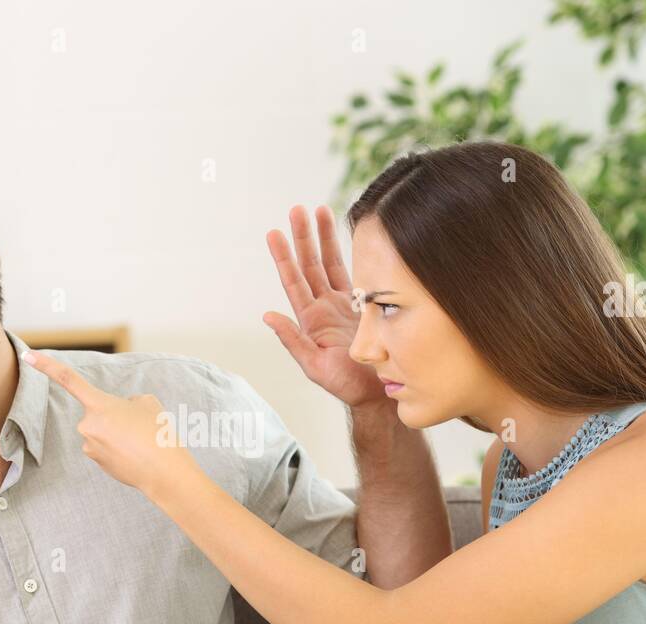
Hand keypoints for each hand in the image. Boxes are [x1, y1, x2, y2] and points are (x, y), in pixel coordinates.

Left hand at [22, 350, 200, 498]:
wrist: (164, 472)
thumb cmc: (158, 434)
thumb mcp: (147, 403)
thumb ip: (127, 401)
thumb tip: (119, 412)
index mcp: (99, 404)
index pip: (68, 379)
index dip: (46, 365)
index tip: (27, 355)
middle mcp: (88, 425)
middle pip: (98, 412)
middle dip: (115, 416)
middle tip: (139, 427)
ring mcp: (90, 446)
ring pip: (103, 431)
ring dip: (119, 434)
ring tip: (140, 442)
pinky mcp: (97, 462)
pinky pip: (106, 447)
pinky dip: (119, 448)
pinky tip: (135, 454)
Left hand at [264, 205, 387, 409]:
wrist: (378, 392)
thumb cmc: (346, 384)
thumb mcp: (313, 366)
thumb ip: (292, 340)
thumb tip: (267, 315)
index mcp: (310, 320)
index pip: (293, 281)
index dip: (283, 257)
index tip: (273, 233)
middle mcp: (324, 308)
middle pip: (310, 265)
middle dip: (303, 237)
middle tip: (296, 210)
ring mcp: (343, 305)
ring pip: (330, 264)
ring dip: (323, 238)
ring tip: (318, 210)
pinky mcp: (363, 305)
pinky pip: (352, 273)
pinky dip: (347, 254)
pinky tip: (346, 235)